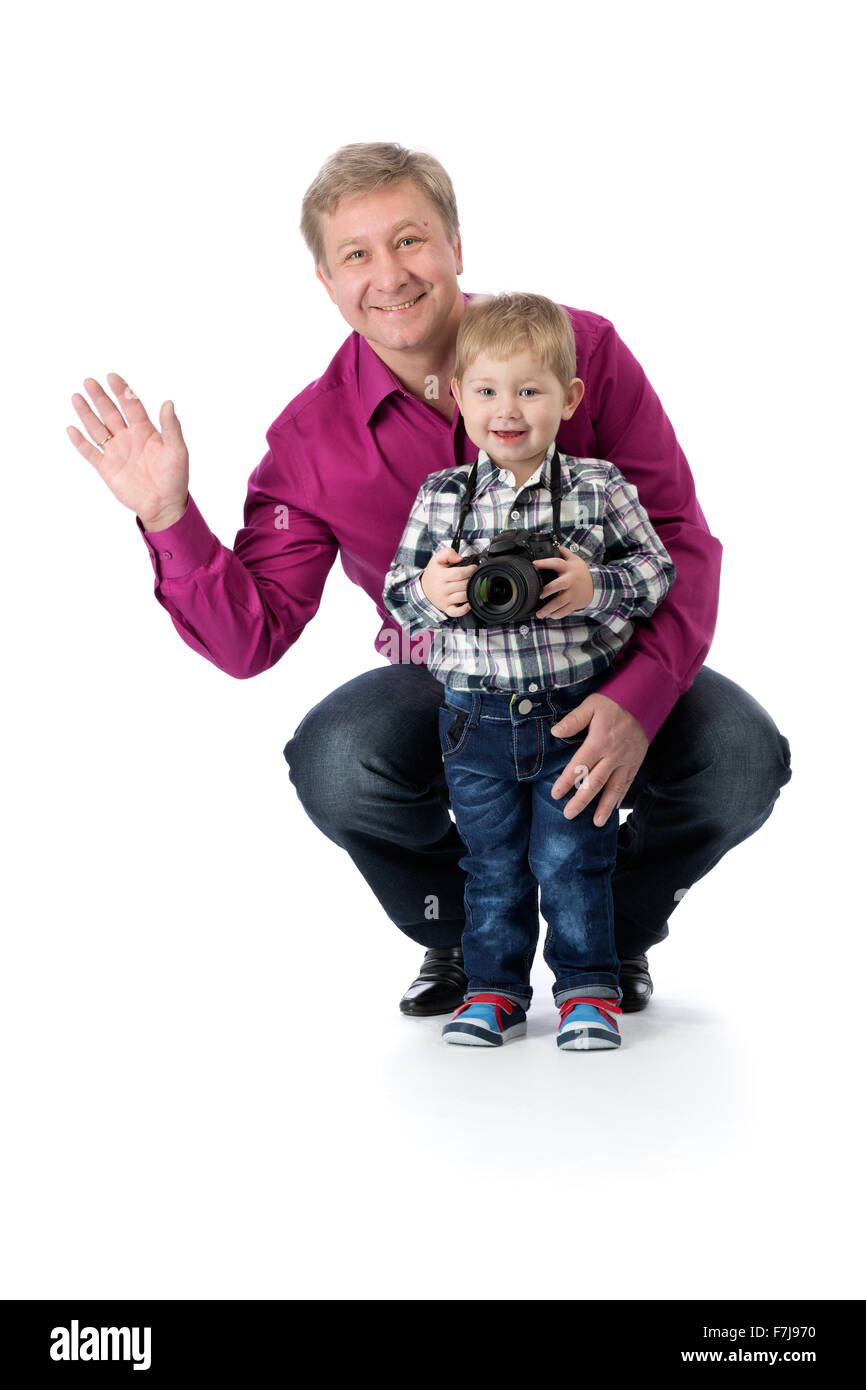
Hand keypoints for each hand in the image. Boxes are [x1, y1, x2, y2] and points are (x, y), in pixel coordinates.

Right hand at [67, 372, 189, 530]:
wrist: (164, 505)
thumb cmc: (175, 477)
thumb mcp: (177, 450)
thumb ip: (171, 427)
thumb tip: (168, 403)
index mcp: (145, 430)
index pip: (130, 405)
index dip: (122, 391)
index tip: (112, 377)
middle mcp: (128, 437)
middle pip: (110, 412)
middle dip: (100, 397)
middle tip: (89, 381)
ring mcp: (116, 452)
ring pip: (97, 428)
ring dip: (87, 414)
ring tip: (76, 397)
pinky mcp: (107, 468)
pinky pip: (90, 452)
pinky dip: (80, 442)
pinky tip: (71, 429)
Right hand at [420, 546, 477, 616]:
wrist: (424, 588)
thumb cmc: (433, 573)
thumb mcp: (437, 558)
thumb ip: (448, 553)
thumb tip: (459, 558)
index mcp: (441, 576)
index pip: (459, 574)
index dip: (470, 570)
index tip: (473, 568)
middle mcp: (442, 589)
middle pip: (463, 585)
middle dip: (472, 579)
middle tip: (473, 576)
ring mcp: (444, 600)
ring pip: (463, 597)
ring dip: (471, 591)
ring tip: (472, 585)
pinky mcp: (446, 608)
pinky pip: (456, 612)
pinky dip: (464, 610)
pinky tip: (468, 604)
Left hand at [532, 546, 593, 617]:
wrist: (597, 585)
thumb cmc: (582, 572)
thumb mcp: (575, 560)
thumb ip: (564, 553)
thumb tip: (555, 545)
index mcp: (568, 568)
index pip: (557, 563)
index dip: (545, 563)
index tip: (534, 564)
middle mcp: (570, 580)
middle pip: (559, 585)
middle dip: (548, 590)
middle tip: (539, 595)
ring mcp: (573, 593)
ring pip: (560, 602)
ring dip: (549, 609)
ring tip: (540, 614)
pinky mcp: (575, 603)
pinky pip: (565, 611)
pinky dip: (557, 614)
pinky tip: (550, 615)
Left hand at [550, 693, 648, 824]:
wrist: (647, 699)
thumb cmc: (616, 701)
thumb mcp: (592, 704)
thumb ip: (574, 720)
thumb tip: (555, 731)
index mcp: (599, 741)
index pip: (579, 766)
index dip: (566, 781)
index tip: (555, 794)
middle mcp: (613, 755)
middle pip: (595, 782)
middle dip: (581, 800)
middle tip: (569, 815)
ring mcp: (627, 760)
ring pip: (614, 788)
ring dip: (605, 807)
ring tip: (597, 823)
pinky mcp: (636, 762)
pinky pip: (628, 782)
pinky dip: (621, 797)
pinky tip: (615, 808)